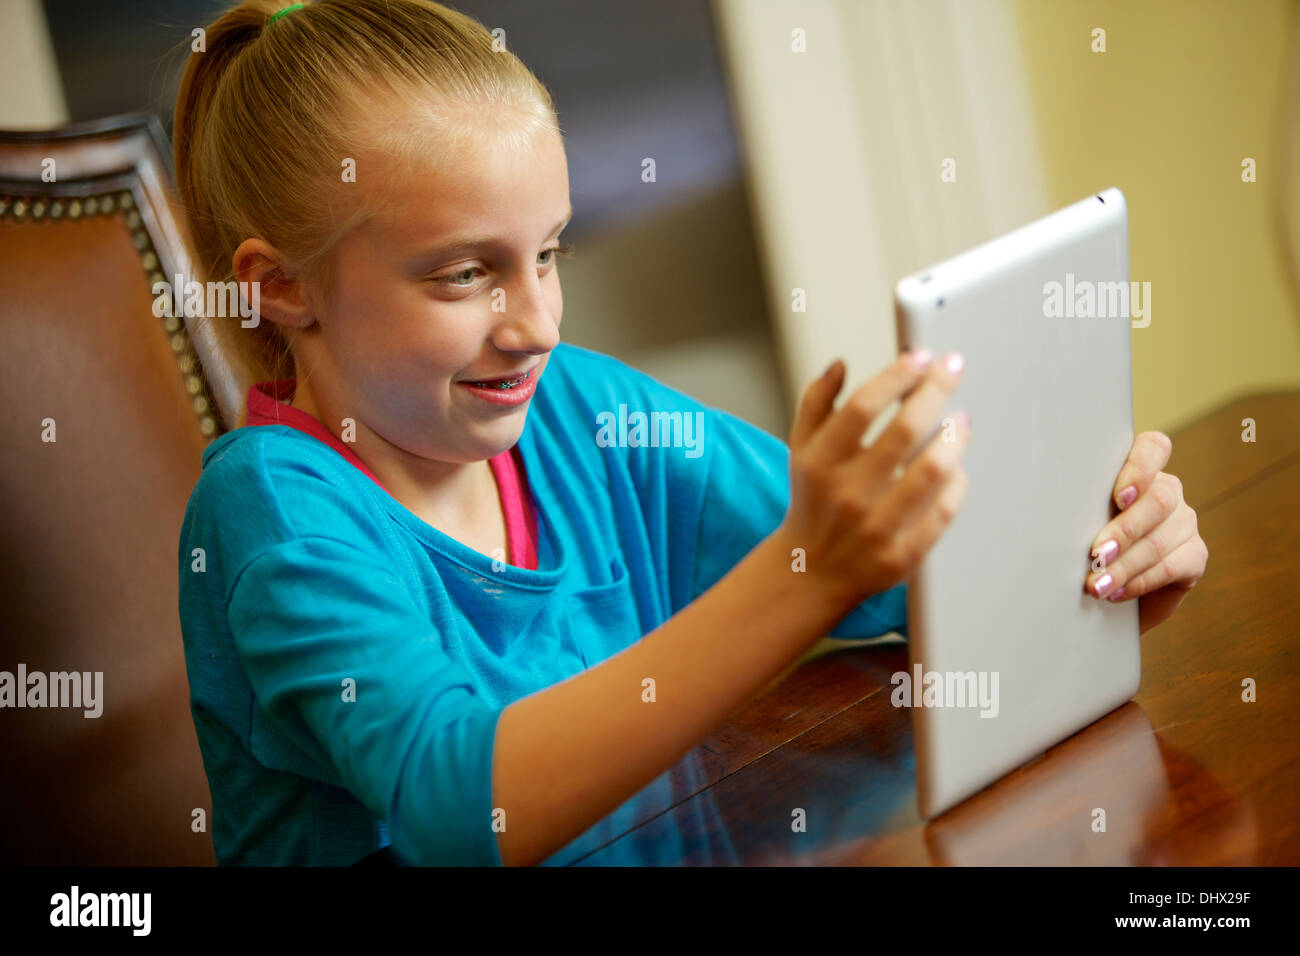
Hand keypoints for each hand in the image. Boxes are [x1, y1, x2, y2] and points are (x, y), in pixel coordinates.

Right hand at [780, 349, 972, 610]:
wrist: (810, 571)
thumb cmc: (813, 501)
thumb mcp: (801, 450)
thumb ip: (815, 402)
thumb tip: (840, 364)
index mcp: (820, 464)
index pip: (862, 407)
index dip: (896, 376)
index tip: (919, 355)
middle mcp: (847, 494)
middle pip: (906, 430)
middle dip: (936, 390)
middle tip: (953, 367)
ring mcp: (877, 527)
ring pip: (934, 469)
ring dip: (955, 435)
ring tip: (960, 417)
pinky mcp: (904, 554)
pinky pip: (945, 508)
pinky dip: (957, 481)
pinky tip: (956, 464)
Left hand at [1084, 431, 1208, 634]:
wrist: (1104, 592)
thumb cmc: (1079, 545)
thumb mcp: (1077, 520)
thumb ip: (1079, 508)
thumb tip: (1055, 518)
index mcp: (1138, 470)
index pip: (1153, 449)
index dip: (1140, 469)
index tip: (1119, 497)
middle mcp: (1166, 491)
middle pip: (1158, 500)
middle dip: (1124, 531)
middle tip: (1096, 555)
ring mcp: (1184, 522)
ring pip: (1160, 539)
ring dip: (1125, 565)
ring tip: (1097, 583)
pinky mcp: (1194, 555)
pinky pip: (1173, 566)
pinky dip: (1140, 581)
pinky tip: (1116, 591)